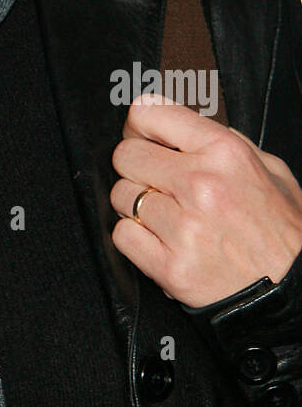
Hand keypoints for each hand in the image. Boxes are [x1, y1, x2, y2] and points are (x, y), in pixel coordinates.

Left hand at [110, 95, 301, 307]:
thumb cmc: (284, 232)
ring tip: (166, 215)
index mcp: (225, 153)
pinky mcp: (170, 267)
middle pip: (126, 155)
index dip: (139, 124)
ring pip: (121, 195)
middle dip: (137, 166)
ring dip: (136, 205)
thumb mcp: (270, 171)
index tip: (142, 136)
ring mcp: (184, 228)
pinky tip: (160, 239)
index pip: (149, 113)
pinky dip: (135, 237)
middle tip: (156, 181)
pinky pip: (122, 235)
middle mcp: (201, 186)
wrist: (293, 293)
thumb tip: (182, 126)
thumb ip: (226, 141)